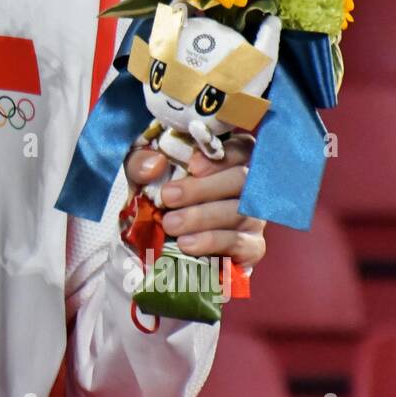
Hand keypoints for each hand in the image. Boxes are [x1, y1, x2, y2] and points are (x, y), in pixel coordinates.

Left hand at [123, 136, 266, 267]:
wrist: (165, 249)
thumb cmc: (157, 199)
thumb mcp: (140, 175)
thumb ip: (140, 162)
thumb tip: (154, 164)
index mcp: (228, 160)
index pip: (242, 147)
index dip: (221, 155)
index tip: (193, 166)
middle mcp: (249, 187)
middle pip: (241, 179)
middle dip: (203, 188)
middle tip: (169, 197)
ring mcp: (254, 217)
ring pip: (239, 212)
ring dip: (202, 217)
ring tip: (170, 224)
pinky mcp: (253, 247)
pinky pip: (240, 243)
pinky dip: (212, 241)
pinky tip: (187, 243)